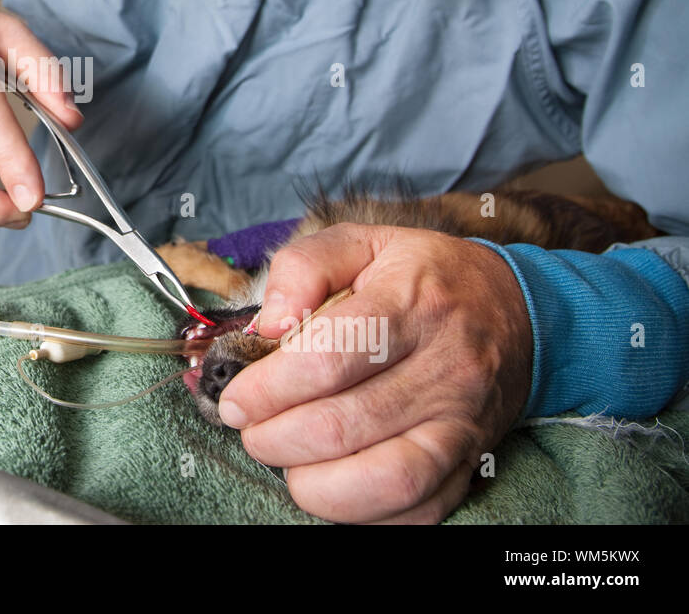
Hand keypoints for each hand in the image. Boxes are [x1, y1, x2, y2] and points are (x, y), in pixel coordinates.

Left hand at [218, 223, 532, 523]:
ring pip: (383, 478)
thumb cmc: (423, 277)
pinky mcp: (470, 460)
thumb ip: (304, 267)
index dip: (268, 387)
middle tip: (252, 429)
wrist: (518, 310)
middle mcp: (443, 367)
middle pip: (343, 424)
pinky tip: (331, 483)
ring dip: (315, 483)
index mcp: (410, 304)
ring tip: (286, 461)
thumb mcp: (363, 242)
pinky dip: (363, 511)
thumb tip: (268, 322)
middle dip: (276, 437)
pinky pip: (417, 508)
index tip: (236, 397)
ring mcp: (461, 421)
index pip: (328, 358)